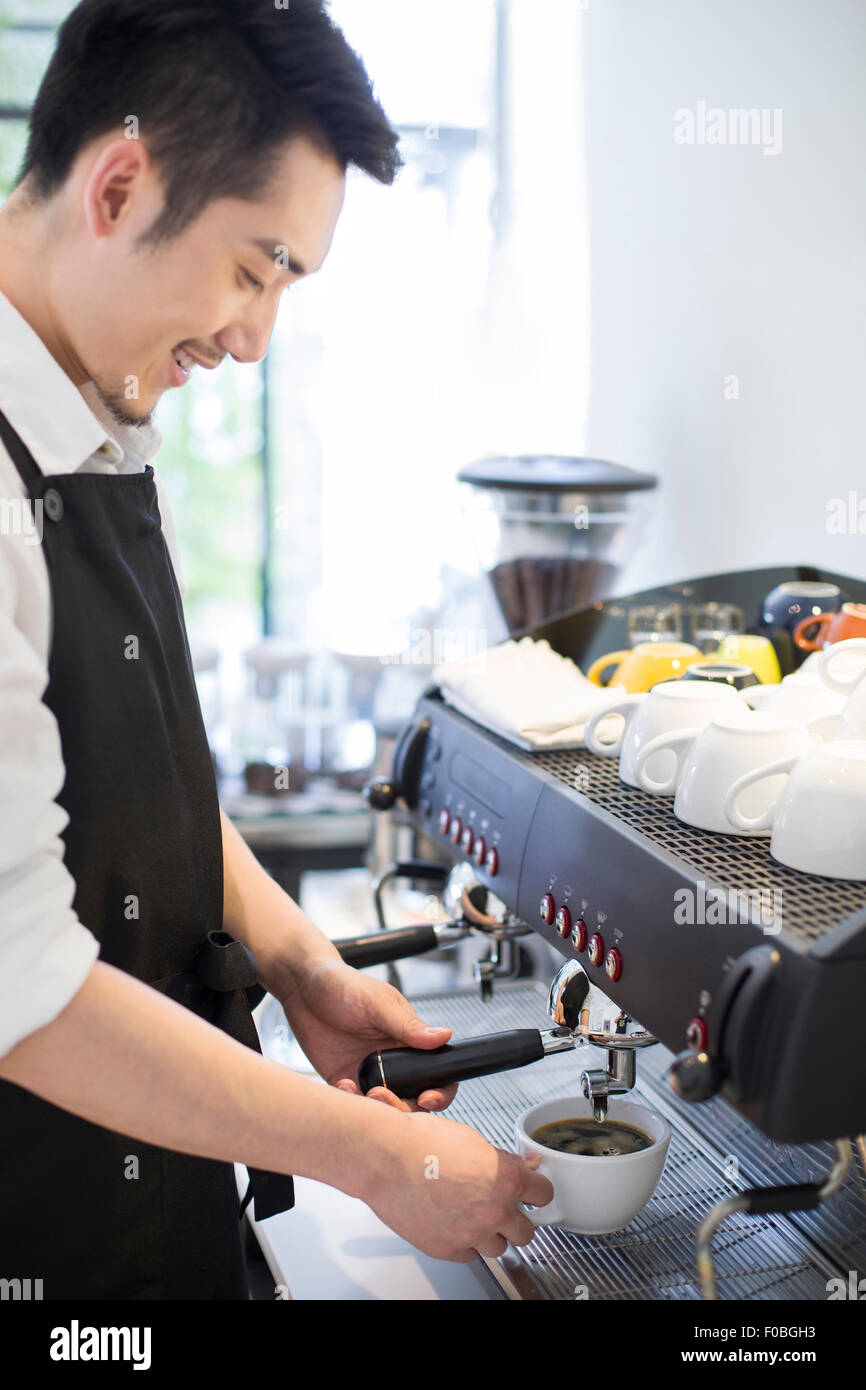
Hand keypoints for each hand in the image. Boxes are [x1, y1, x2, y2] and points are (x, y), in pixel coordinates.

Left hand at [279, 957, 457, 1111]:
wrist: (302, 986)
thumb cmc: (343, 984)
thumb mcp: (377, 1002)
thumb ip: (408, 1025)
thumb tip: (444, 1036)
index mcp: (408, 1040)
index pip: (436, 1073)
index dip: (439, 1092)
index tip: (427, 1098)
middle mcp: (392, 1060)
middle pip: (412, 1099)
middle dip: (404, 1107)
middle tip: (384, 1096)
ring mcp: (369, 1072)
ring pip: (384, 1106)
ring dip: (378, 1108)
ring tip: (362, 1092)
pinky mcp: (344, 1079)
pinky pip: (354, 1103)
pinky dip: (351, 1102)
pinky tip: (342, 1085)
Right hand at [361, 1107, 553, 1260]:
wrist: (385, 1158)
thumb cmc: (421, 1143)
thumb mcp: (471, 1139)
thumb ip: (502, 1160)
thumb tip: (523, 1166)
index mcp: (506, 1178)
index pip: (544, 1195)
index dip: (536, 1191)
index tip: (531, 1193)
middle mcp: (494, 1209)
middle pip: (527, 1232)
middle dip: (516, 1220)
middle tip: (501, 1208)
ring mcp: (472, 1233)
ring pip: (499, 1248)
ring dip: (490, 1234)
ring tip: (471, 1215)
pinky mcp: (448, 1249)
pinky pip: (469, 1255)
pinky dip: (464, 1242)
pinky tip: (452, 1222)